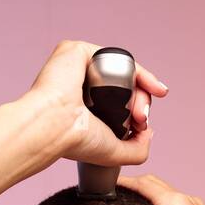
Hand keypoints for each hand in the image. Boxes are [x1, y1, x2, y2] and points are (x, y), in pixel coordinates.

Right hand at [21, 39, 168, 167]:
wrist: (56, 127)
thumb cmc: (76, 141)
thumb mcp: (114, 153)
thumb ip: (137, 149)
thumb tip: (148, 131)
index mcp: (83, 107)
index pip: (118, 101)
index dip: (137, 111)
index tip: (143, 125)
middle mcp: (79, 86)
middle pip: (124, 86)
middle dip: (142, 102)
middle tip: (141, 119)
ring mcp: (77, 67)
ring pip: (122, 71)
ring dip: (141, 88)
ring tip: (139, 110)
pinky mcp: (75, 51)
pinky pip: (115, 55)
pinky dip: (135, 69)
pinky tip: (143, 83)